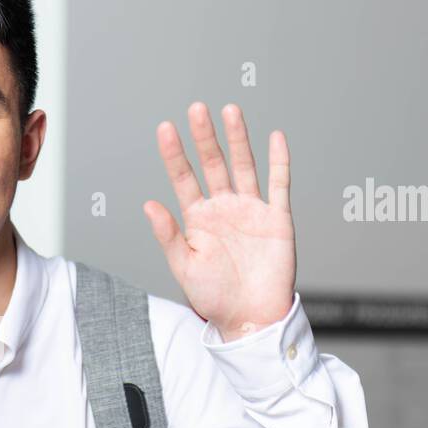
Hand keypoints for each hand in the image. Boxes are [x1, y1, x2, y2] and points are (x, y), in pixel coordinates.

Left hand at [143, 102, 295, 341]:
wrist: (249, 318)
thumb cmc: (214, 297)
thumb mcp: (183, 266)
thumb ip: (167, 234)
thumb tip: (148, 204)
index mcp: (198, 218)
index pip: (184, 178)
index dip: (174, 154)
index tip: (165, 129)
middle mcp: (224, 208)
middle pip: (213, 164)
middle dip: (205, 137)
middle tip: (196, 109)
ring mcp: (251, 210)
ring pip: (244, 166)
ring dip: (238, 139)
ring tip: (229, 111)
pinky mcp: (277, 219)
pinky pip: (280, 185)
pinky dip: (279, 161)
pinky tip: (275, 137)